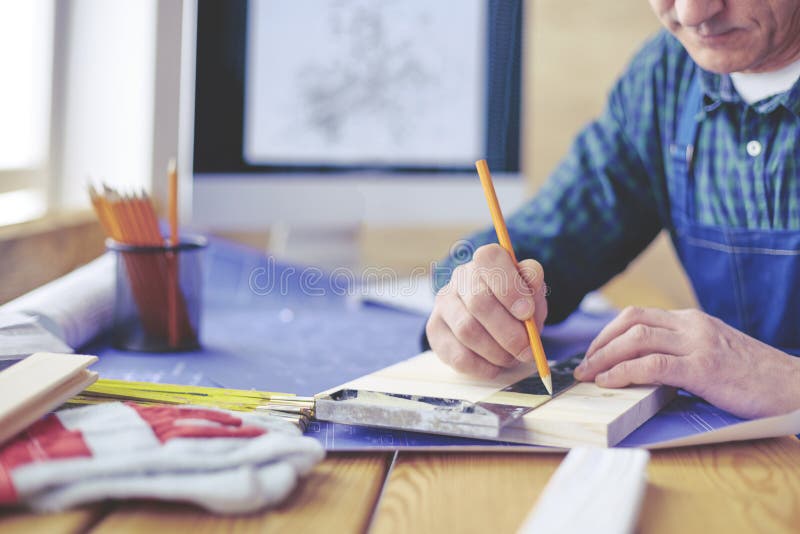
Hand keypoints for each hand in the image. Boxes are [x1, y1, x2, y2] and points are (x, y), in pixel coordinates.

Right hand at [426, 244, 547, 378]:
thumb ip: (534, 285)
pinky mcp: (434, 330)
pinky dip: (482, 366)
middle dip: (508, 331)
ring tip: (512, 358)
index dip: (510, 287)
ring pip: (467, 330)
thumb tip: (533, 278)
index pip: (490, 261)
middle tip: (527, 349)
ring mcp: (443, 303)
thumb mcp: (532, 294)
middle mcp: (460, 277)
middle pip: (478, 302)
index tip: (527, 313)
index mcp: (485, 262)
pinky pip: (457, 355)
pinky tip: (495, 365)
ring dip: (496, 351)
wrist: (493, 324)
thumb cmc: (515, 306)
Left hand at [574, 306, 799, 417]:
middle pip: (630, 322)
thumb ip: (680, 351)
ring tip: (588, 375)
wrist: (793, 386)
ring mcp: (697, 344)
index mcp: (691, 320)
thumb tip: (640, 366)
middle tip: (582, 366)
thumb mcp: (712, 353)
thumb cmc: (752, 377)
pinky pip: (652, 365)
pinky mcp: (703, 368)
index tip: (592, 352)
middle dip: (600, 343)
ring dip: (604, 357)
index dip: (608, 333)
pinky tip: (609, 382)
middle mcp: (691, 325)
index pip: (637, 315)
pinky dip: (624, 372)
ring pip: (636, 339)